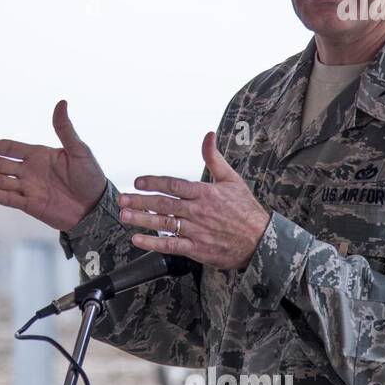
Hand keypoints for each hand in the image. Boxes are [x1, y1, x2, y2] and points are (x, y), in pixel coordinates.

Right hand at [0, 100, 106, 231]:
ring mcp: (28, 188)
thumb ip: (64, 129)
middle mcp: (29, 171)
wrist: (97, 207)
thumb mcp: (79, 150)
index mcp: (38, 155)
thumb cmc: (91, 176)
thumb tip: (61, 102)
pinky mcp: (30, 205)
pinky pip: (9, 198)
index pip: (9, 148)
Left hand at [118, 131, 270, 269]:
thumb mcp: (232, 179)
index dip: (153, 183)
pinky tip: (138, 240)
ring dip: (142, 219)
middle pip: (163, 204)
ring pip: (164, 223)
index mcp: (205, 193)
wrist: (262, 240)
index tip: (138, 182)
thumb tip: (208, 136)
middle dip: (140, 200)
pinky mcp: (197, 248)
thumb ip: (214, 158)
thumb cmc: (246, 211)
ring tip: (124, 215)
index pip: (173, 185)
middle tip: (122, 198)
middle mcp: (198, 211)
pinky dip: (153, 243)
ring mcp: (196, 230)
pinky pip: (171, 245)